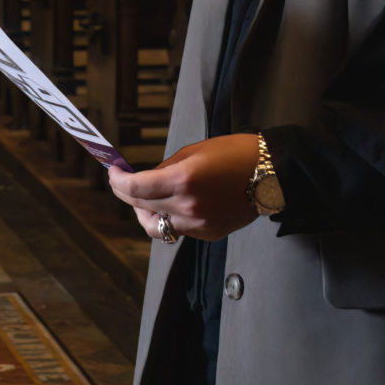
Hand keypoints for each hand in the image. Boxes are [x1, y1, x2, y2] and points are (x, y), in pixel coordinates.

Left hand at [108, 133, 261, 242]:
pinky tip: (172, 205)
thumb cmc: (234, 154)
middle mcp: (188, 206)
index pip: (136, 188)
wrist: (271, 174)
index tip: (112, 172)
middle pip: (142, 206)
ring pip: (157, 227)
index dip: (118, 181)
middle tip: (120, 182)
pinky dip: (169, 219)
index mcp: (183, 180)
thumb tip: (146, 178)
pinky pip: (179, 231)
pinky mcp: (209, 233)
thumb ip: (166, 168)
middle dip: (126, 193)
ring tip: (143, 199)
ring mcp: (199, 224)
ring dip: (144, 212)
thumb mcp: (194, 151)